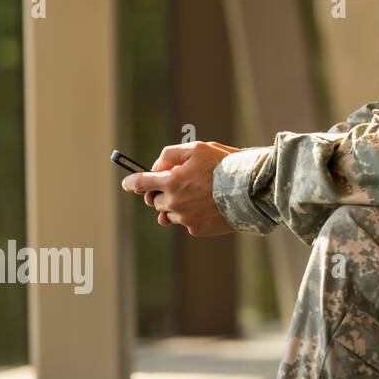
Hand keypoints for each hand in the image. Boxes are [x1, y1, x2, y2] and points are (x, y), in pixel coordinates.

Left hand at [121, 141, 240, 236]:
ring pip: (170, 213)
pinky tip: (209, 206)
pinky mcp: (196, 229)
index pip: (140, 183)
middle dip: (163, 193)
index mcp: (171, 181)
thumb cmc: (226, 166)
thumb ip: (171, 154)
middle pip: (155, 200)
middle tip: (180, 185)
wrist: (251, 191)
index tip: (127, 183)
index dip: (130, 182)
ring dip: (177, 205)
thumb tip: (157, 167)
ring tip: (199, 196)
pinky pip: (187, 222)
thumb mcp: (198, 148)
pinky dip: (193, 215)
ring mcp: (184, 218)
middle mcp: (173, 202)